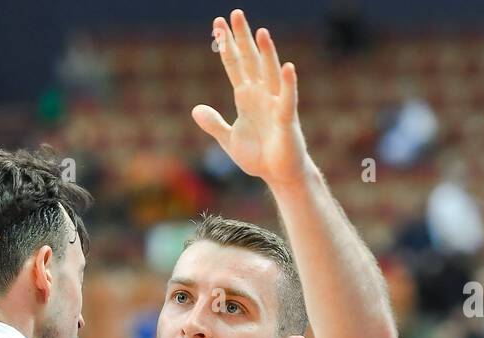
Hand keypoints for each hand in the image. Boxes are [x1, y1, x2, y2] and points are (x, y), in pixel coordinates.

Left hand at [192, 9, 309, 188]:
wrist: (278, 175)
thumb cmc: (258, 156)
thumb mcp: (228, 140)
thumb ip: (214, 123)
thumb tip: (196, 109)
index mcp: (246, 97)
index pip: (234, 65)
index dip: (226, 46)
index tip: (217, 25)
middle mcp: (261, 94)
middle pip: (250, 61)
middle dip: (242, 38)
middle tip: (236, 13)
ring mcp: (275, 104)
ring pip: (269, 73)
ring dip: (265, 53)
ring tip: (260, 32)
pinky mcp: (286, 119)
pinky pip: (287, 98)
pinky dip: (287, 83)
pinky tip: (286, 66)